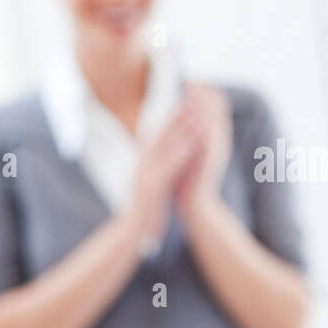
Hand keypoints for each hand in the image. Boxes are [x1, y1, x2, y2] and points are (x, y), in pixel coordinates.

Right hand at [129, 104, 206, 241]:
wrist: (133, 229)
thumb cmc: (146, 204)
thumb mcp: (150, 178)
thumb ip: (156, 162)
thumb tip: (162, 147)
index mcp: (142, 161)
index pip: (156, 133)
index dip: (171, 116)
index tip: (186, 101)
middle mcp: (141, 163)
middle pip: (159, 134)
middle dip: (175, 115)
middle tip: (190, 98)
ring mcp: (144, 174)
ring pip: (163, 146)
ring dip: (178, 129)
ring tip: (194, 114)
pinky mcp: (151, 186)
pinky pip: (168, 166)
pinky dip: (180, 153)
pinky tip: (193, 144)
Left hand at [174, 84, 231, 211]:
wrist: (196, 203)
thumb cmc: (189, 179)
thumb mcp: (189, 153)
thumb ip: (190, 137)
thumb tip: (186, 121)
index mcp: (213, 139)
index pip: (213, 111)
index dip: (205, 95)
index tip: (193, 80)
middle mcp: (219, 141)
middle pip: (217, 110)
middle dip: (205, 93)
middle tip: (194, 77)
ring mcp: (217, 150)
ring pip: (214, 119)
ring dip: (204, 103)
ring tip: (194, 87)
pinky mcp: (210, 159)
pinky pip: (208, 136)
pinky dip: (203, 122)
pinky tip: (193, 110)